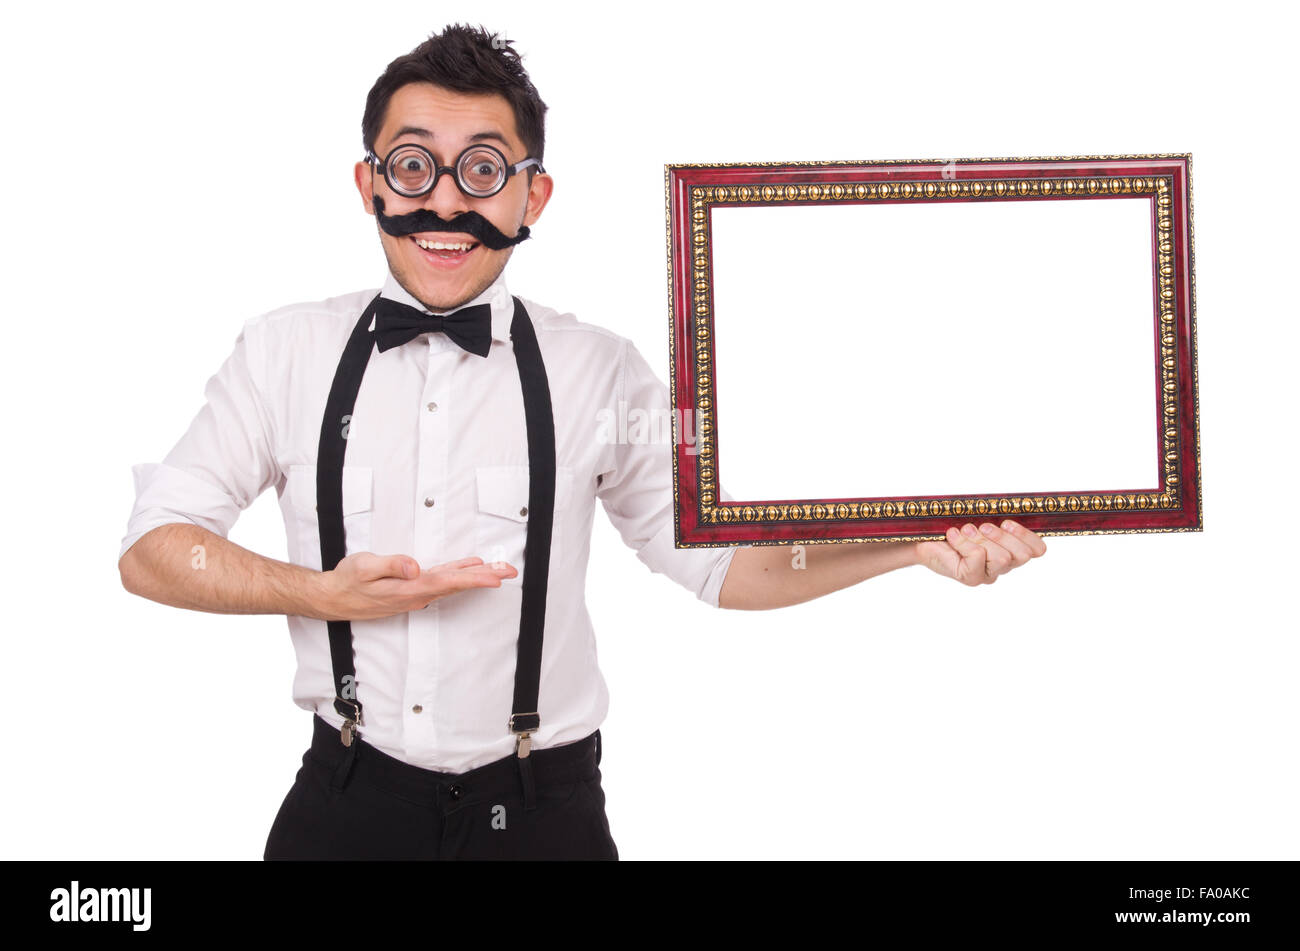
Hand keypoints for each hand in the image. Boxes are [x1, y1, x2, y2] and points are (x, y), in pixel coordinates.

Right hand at [316, 553, 517, 619]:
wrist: (333, 598)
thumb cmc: (347, 581)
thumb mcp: (364, 567)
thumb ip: (390, 565)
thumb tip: (414, 568)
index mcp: (409, 588)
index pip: (448, 582)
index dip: (474, 579)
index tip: (495, 577)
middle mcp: (416, 594)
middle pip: (457, 584)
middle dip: (485, 577)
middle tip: (510, 571)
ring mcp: (415, 593)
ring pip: (452, 582)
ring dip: (476, 576)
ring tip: (500, 569)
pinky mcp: (411, 588)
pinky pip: (441, 580)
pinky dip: (458, 572)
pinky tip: (470, 565)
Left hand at [914, 520, 1045, 585]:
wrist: (923, 537)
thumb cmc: (954, 523)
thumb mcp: (980, 514)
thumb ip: (998, 513)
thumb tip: (1008, 503)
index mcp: (1012, 548)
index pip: (1038, 550)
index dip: (1027, 536)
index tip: (1007, 520)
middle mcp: (1003, 565)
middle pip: (1022, 555)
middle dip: (1002, 535)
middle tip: (984, 525)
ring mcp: (988, 574)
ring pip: (1002, 558)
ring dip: (982, 539)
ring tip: (965, 530)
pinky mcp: (971, 577)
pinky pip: (978, 558)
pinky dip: (964, 542)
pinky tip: (953, 536)